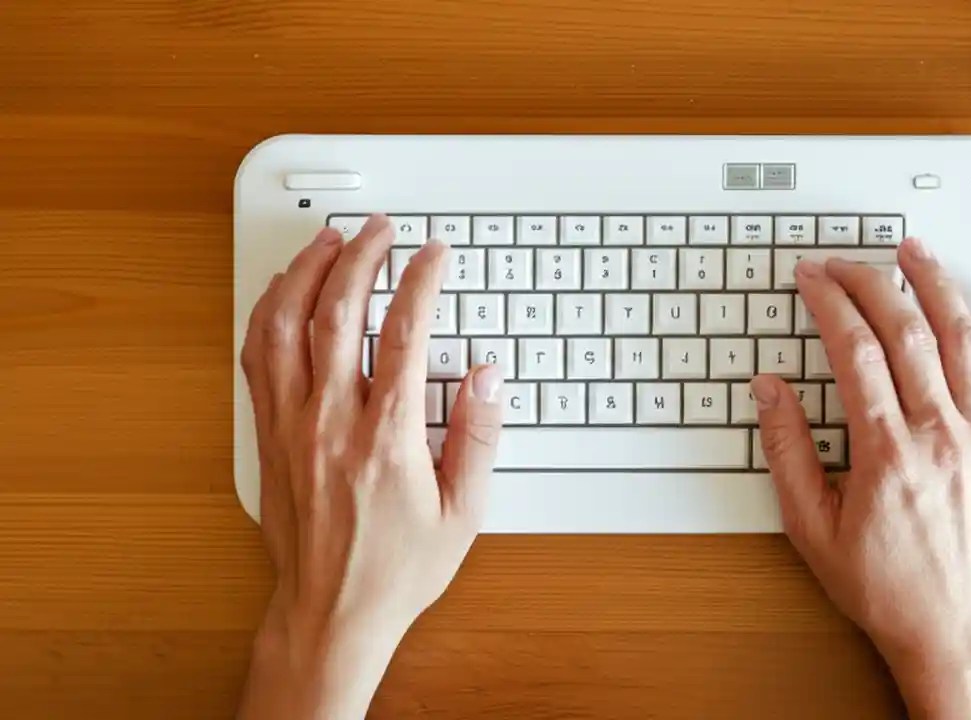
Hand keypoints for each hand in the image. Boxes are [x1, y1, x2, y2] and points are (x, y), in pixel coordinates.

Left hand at [237, 215, 503, 719]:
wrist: (331, 613)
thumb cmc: (397, 568)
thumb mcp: (464, 511)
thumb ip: (478, 437)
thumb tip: (488, 376)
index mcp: (385, 437)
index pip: (402, 333)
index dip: (420, 281)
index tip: (433, 254)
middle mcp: (331, 422)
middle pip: (336, 313)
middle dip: (360, 256)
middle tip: (381, 230)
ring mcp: (291, 426)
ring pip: (284, 326)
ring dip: (306, 273)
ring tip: (329, 241)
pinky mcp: (268, 436)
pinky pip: (256, 357)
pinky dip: (269, 313)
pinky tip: (285, 292)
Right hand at [752, 238, 970, 718]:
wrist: (950, 627)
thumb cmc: (881, 584)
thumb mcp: (810, 527)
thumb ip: (787, 452)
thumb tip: (770, 390)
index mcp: (887, 453)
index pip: (856, 350)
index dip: (829, 303)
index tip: (811, 277)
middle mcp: (941, 434)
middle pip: (906, 330)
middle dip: (869, 282)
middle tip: (842, 261)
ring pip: (963, 338)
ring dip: (936, 284)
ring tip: (912, 248)